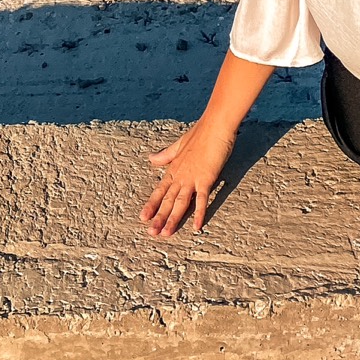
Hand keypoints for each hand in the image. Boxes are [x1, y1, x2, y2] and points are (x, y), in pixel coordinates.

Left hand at [142, 119, 235, 236]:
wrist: (215, 125)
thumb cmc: (200, 132)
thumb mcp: (179, 144)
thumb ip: (166, 155)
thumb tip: (150, 158)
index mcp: (175, 168)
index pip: (160, 190)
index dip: (152, 204)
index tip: (143, 218)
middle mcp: (181, 175)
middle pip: (168, 200)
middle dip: (159, 217)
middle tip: (151, 234)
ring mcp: (192, 178)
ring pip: (180, 202)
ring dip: (172, 219)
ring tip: (165, 234)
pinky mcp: (206, 178)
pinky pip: (201, 199)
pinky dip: (199, 213)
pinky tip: (196, 227)